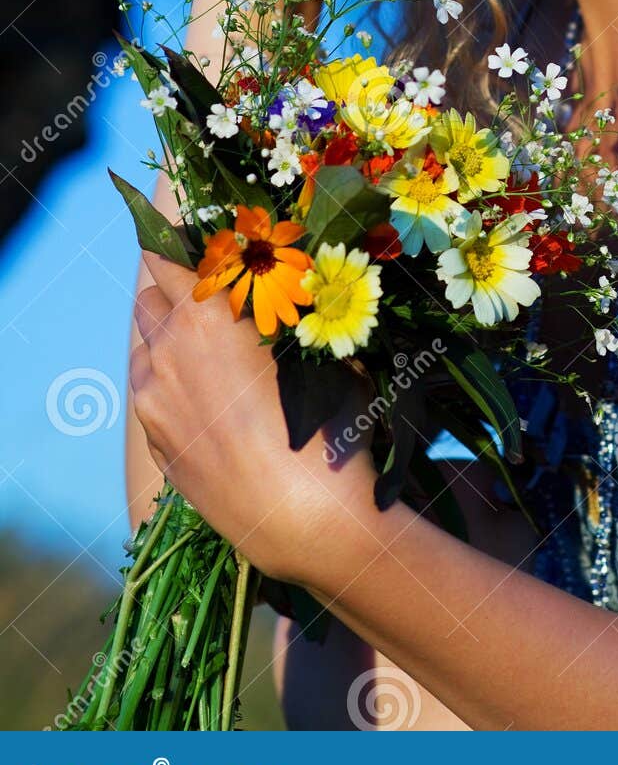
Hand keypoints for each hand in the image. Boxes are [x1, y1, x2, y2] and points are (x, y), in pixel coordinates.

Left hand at [130, 250, 382, 584]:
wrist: (304, 517)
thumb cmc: (326, 424)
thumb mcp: (321, 352)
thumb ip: (288, 315)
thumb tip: (287, 295)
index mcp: (209, 310)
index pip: (174, 252)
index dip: (193, 248)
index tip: (215, 253)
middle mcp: (170, 346)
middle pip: (149, 293)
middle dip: (175, 291)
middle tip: (214, 304)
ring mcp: (153, 397)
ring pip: (144, 347)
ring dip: (168, 341)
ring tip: (212, 362)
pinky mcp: (154, 440)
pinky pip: (150, 395)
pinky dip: (169, 388)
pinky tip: (210, 408)